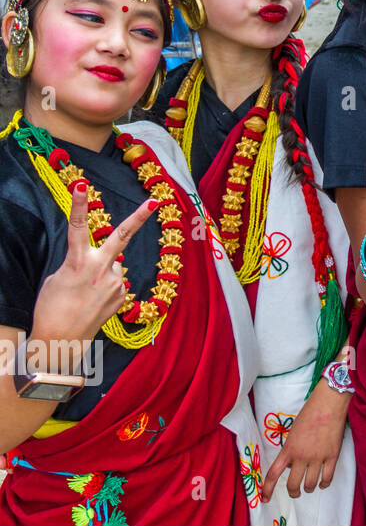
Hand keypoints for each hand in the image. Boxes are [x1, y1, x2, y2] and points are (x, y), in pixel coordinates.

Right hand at [30, 181, 158, 367]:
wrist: (61, 341)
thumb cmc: (51, 308)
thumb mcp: (58, 278)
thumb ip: (80, 263)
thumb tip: (99, 261)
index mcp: (78, 261)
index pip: (78, 227)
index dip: (79, 205)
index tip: (82, 185)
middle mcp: (101, 269)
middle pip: (122, 236)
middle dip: (139, 217)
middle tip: (155, 201)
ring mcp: (115, 282)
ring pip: (113, 266)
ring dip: (103, 272)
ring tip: (86, 294)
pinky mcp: (123, 295)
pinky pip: (116, 282)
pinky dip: (106, 287)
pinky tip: (94, 302)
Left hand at [260, 382, 349, 500]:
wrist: (329, 403)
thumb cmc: (310, 413)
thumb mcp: (293, 432)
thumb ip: (290, 449)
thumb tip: (291, 465)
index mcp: (289, 448)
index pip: (273, 474)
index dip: (267, 489)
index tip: (265, 498)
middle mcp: (302, 455)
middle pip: (293, 484)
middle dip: (293, 492)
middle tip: (295, 492)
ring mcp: (318, 457)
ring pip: (311, 484)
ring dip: (308, 488)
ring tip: (309, 487)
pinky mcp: (333, 456)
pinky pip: (327, 478)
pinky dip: (324, 484)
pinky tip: (322, 483)